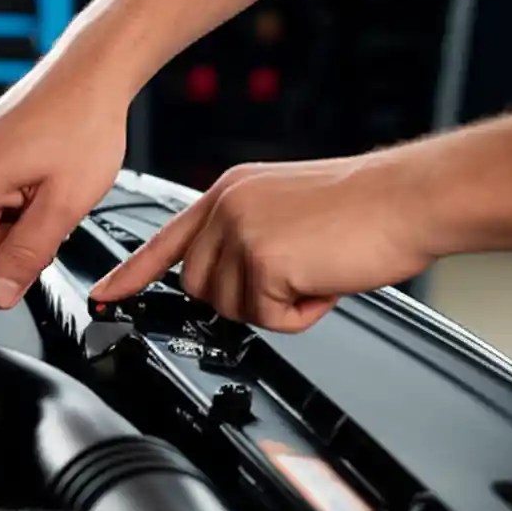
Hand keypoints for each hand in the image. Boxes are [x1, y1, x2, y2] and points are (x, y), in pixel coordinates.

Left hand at [89, 152, 436, 331]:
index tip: (103, 296)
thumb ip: (245, 232)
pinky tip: (325, 280)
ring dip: (278, 306)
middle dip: (244, 298)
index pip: (165, 240)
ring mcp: (239, 232)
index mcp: (229, 192)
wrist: (407, 196)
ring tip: (315, 270)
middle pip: (200, 288)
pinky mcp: (262, 260)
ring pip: (233, 308)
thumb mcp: (285, 206)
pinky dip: (302, 314)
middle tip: (293, 277)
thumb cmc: (364, 206)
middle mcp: (225, 208)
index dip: (131, 274)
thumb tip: (233, 277)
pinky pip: (270, 319)